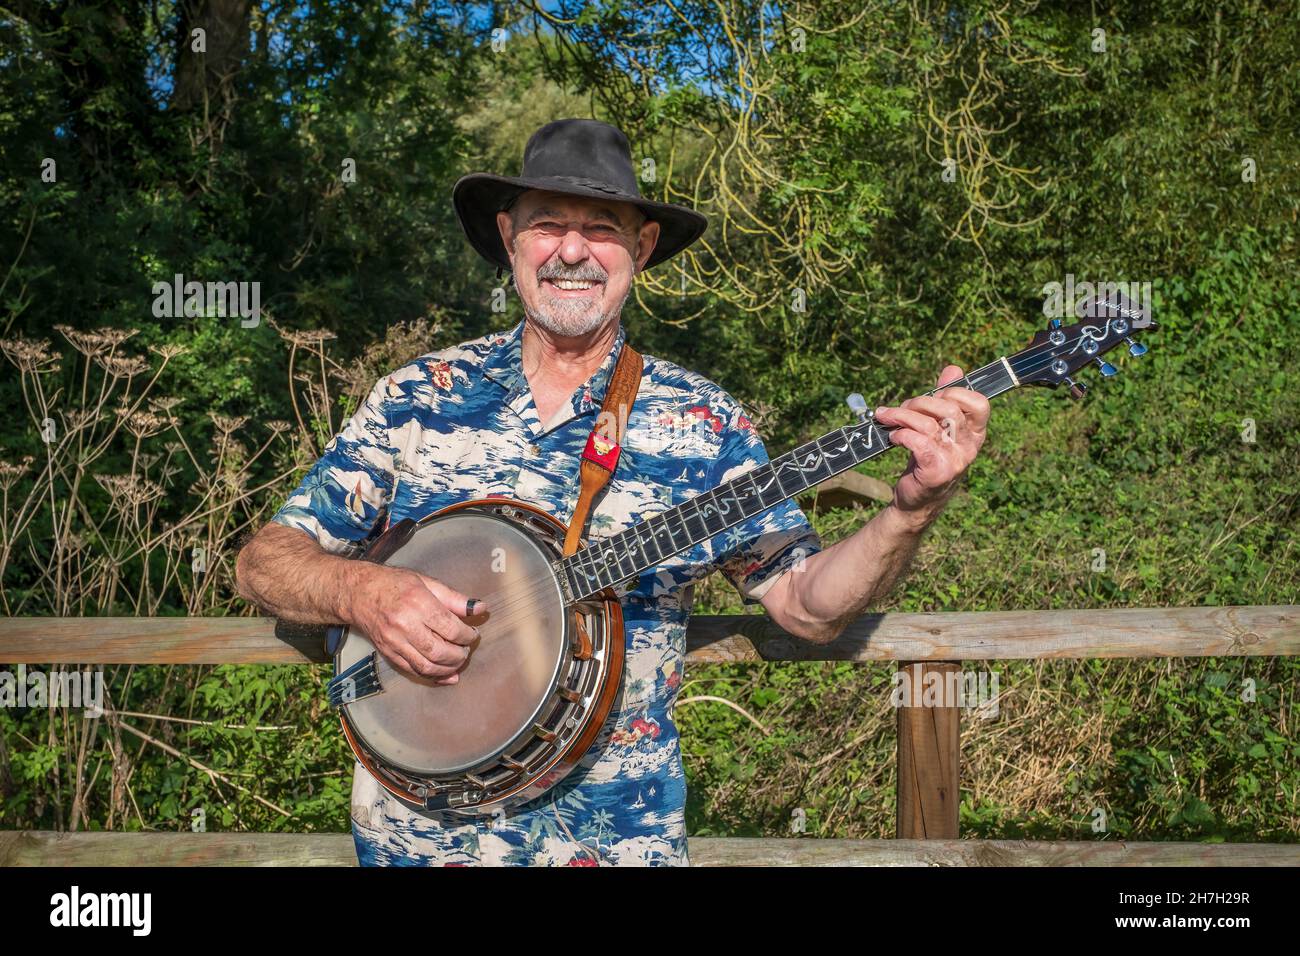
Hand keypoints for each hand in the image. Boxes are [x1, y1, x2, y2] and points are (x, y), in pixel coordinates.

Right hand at [344, 565, 486, 683]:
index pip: (450, 629)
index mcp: (417, 604)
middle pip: (440, 651)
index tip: (473, 634)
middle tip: (467, 649)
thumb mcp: (427, 582)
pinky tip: (446, 674)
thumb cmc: (394, 584)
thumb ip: (454, 598)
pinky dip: (433, 676)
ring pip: (427, 667)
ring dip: (448, 668)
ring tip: (458, 660)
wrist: (359, 593)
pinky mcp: (388, 653)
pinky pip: (413, 671)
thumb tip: (480, 608)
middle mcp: (404, 626)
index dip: (467, 636)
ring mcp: (394, 642)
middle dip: (460, 655)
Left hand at [874, 365, 989, 523]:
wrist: (916, 499)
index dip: (954, 392)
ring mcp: (955, 461)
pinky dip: (901, 435)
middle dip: (919, 402)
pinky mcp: (937, 472)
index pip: (979, 403)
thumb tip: (953, 369)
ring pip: (929, 425)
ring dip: (902, 416)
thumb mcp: (939, 427)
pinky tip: (893, 437)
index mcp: (975, 432)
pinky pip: (919, 443)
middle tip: (900, 408)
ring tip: (886, 418)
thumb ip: (945, 398)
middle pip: (949, 409)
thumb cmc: (928, 458)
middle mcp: (970, 446)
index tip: (933, 397)